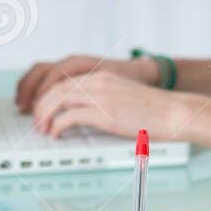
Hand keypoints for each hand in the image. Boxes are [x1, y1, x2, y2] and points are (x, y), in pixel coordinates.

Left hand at [30, 71, 187, 140]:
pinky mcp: (104, 113)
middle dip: (41, 105)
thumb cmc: (154, 110)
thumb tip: (86, 114)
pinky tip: (56, 134)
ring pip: (58, 100)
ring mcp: (100, 96)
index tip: (42, 108)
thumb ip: (104, 99)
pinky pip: (69, 117)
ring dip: (44, 115)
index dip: (48, 95)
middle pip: (56, 88)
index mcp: (102, 76)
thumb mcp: (123, 96)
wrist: (174, 112)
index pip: (64, 80)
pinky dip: (57, 126)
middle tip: (36, 121)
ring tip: (42, 129)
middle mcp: (98, 81)